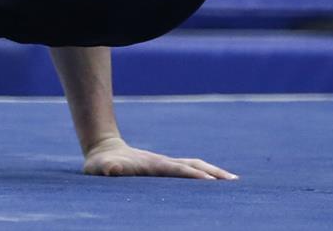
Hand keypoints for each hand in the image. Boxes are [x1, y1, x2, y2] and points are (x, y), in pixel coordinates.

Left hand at [82, 138, 235, 179]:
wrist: (105, 150)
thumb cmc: (101, 165)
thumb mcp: (99, 168)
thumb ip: (106, 169)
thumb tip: (113, 169)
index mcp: (152, 165)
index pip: (176, 170)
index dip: (192, 175)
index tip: (210, 180)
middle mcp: (163, 163)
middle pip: (193, 165)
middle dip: (212, 172)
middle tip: (233, 181)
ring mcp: (165, 164)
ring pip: (194, 166)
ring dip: (213, 172)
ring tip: (232, 181)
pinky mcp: (165, 168)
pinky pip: (189, 170)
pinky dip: (205, 173)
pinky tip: (214, 182)